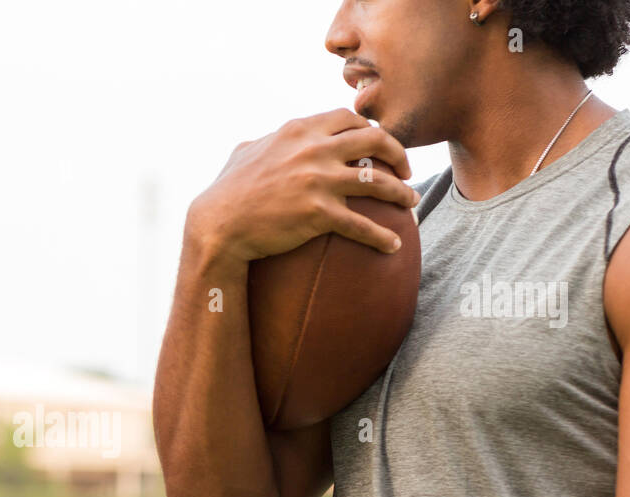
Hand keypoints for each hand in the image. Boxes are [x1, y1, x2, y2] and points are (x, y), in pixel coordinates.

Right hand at [187, 108, 417, 263]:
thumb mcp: (244, 153)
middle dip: (398, 154)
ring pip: (377, 180)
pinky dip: (382, 236)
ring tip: (411, 203)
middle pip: (374, 140)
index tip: (379, 145)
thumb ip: (262, 142)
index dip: (370, 128)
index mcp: (298, 131)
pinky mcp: (318, 214)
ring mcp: (318, 181)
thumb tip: (258, 141)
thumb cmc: (226, 192)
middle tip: (406, 170)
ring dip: (401, 192)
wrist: (218, 225)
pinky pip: (362, 224)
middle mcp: (313, 150)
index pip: (348, 118)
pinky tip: (394, 246)